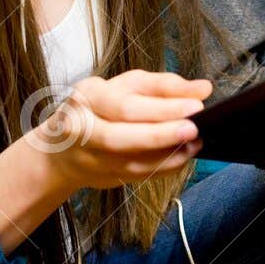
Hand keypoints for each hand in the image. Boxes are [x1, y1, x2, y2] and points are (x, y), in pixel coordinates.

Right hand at [28, 70, 210, 192]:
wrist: (61, 148)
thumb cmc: (99, 108)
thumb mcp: (126, 86)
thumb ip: (165, 85)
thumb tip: (203, 88)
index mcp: (86, 98)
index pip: (126, 105)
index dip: (162, 107)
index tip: (195, 105)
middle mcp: (82, 129)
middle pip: (123, 136)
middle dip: (163, 133)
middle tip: (194, 127)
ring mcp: (91, 159)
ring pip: (132, 161)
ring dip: (169, 154)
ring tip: (195, 142)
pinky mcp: (105, 178)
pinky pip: (140, 175)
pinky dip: (166, 167)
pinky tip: (184, 155)